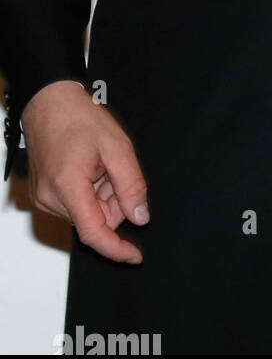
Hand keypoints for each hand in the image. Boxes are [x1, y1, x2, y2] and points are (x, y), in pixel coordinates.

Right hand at [21, 80, 148, 263]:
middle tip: (115, 169)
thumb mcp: (117, 146)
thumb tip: (140, 217)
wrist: (50, 102)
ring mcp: (44, 198)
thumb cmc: (80, 118)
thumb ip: (131, 185)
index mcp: (67, 188)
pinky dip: (91, 191)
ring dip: (103, 194)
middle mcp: (50, 199)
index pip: (94, 233)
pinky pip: (76, 204)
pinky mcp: (44, 194)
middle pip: (95, 220)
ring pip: (88, 212)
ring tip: (100, 163)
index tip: (136, 256)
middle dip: (114, 201)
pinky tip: (91, 167)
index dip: (116, 249)